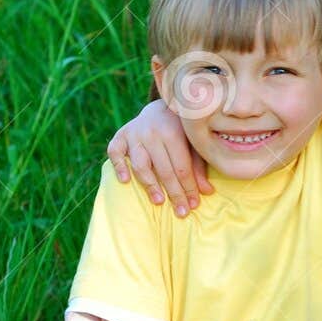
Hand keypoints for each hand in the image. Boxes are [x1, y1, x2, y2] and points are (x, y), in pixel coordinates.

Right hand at [107, 99, 212, 217]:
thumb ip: (198, 167)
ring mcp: (134, 134)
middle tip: (181, 212)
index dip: (188, 188)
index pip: (182, 167)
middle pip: (163, 169)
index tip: (194, 205)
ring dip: (149, 184)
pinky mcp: (120, 135)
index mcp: (173, 132)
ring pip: (140, 164)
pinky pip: (115, 152)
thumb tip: (206, 192)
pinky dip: (119, 166)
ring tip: (158, 201)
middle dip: (174, 193)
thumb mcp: (193, 144)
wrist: (159, 108)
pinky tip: (125, 180)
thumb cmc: (181, 131)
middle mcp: (152, 132)